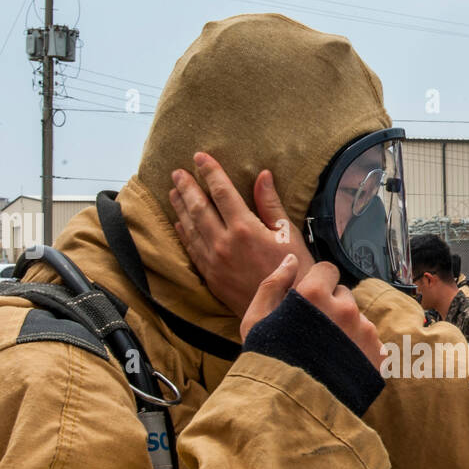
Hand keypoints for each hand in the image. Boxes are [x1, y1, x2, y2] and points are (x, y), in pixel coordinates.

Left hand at [169, 152, 313, 316]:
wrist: (284, 310)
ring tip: (173, 192)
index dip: (210, 172)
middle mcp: (224, 242)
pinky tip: (180, 224)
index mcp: (245, 228)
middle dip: (187, 187)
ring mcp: (214, 261)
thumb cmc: (294, 271)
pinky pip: (192, 250)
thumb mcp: (288, 234)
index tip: (200, 157)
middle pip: (199, 207)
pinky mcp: (211, 277)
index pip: (222, 192)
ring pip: (191, 228)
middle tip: (177, 172)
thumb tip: (263, 176)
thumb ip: (271, 204)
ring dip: (180, 207)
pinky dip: (184, 234)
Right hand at [247, 254, 383, 370]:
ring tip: (327, 354)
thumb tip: (291, 259)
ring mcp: (365, 332)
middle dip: (332, 307)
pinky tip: (340, 366)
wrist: (292, 409)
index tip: (309, 300)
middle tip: (315, 332)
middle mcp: (345, 308)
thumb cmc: (268, 363)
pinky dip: (359, 350)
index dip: (318, 283)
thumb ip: (272, 284)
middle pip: (344, 295)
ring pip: (358, 320)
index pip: (328, 270)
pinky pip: (371, 342)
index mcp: (315, 294)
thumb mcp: (256, 320)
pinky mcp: (378, 355)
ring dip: (347, 329)